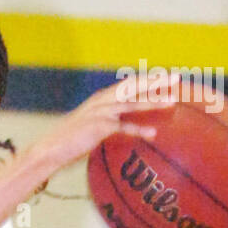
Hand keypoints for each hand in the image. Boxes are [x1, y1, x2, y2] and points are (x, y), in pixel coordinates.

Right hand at [38, 72, 179, 174]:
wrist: (51, 150)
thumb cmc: (69, 143)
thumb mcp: (89, 129)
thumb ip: (106, 125)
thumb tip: (120, 130)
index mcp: (102, 99)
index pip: (128, 84)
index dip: (147, 79)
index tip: (165, 77)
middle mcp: (103, 101)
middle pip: (134, 86)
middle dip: (156, 81)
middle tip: (176, 78)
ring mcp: (101, 112)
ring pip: (132, 103)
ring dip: (153, 101)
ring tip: (172, 102)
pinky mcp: (99, 127)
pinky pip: (124, 127)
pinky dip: (139, 130)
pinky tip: (153, 133)